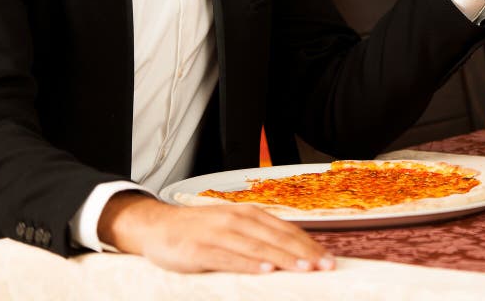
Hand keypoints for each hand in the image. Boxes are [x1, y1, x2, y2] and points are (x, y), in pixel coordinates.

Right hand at [98, 191, 334, 273]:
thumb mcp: (229, 226)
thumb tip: (290, 253)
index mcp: (245, 213)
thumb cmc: (197, 230)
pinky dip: (248, 264)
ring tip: (305, 269)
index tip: (328, 258)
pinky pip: (228, 258)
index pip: (283, 228)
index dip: (306, 243)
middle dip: (302, 252)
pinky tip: (265, 271)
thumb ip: (256, 237)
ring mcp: (216, 233)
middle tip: (326, 266)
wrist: (156, 226)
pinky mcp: (199, 250)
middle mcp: (234, 219)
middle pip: (275, 237)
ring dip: (282, 258)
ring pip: (256, 247)